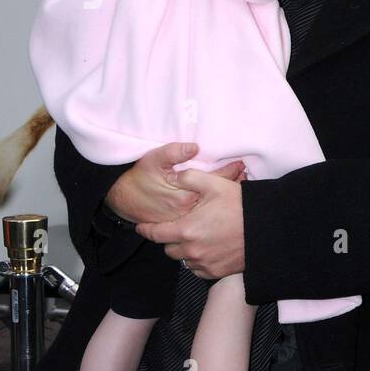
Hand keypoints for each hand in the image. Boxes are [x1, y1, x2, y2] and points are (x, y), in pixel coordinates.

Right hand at [105, 142, 244, 225]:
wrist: (123, 198)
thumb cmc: (139, 177)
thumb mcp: (153, 159)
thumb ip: (173, 153)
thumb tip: (193, 147)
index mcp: (185, 194)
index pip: (214, 181)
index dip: (229, 172)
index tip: (241, 164)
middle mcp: (188, 209)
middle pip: (216, 196)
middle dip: (232, 186)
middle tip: (246, 175)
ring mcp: (185, 219)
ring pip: (212, 207)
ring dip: (225, 197)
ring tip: (240, 185)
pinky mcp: (181, 224)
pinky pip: (202, 215)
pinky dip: (213, 207)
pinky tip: (223, 201)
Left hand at [135, 168, 244, 278]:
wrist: (267, 229)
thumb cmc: (241, 206)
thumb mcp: (215, 185)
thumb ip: (189, 177)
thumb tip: (173, 176)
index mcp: (186, 230)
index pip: (155, 233)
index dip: (146, 229)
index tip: (142, 227)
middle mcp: (192, 251)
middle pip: (168, 248)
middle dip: (171, 238)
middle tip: (182, 227)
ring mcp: (204, 264)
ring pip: (183, 259)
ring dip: (186, 250)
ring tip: (199, 237)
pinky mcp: (216, 272)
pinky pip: (198, 269)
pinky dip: (199, 261)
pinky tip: (210, 248)